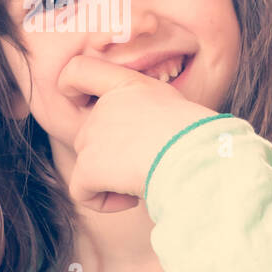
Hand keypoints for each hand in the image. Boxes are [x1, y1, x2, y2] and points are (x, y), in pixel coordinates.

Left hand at [57, 55, 217, 212]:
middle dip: (112, 157)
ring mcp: (93, 134)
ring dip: (113, 179)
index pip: (80, 70)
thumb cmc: (200, 140)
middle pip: (89, 135)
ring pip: (89, 166)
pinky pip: (81, 192)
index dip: (71, 85)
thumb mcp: (176, 110)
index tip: (76, 99)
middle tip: (148, 163)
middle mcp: (105, 106)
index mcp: (128, 85)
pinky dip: (103, 201)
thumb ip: (145, 115)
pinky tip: (131, 198)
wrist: (195, 155)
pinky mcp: (87, 165)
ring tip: (145, 178)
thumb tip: (146, 142)